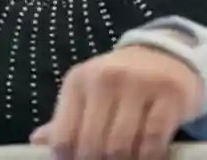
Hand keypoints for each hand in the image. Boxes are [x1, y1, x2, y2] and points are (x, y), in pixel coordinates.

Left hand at [30, 44, 203, 159]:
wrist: (169, 55)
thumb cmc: (122, 83)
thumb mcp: (89, 93)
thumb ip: (66, 120)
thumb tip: (37, 142)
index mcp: (78, 81)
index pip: (63, 138)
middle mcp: (106, 78)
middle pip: (92, 147)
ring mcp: (139, 84)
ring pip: (120, 147)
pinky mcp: (170, 94)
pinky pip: (152, 142)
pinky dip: (149, 158)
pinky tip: (149, 156)